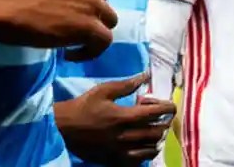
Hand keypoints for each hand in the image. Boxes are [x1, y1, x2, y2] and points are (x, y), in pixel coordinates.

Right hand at [0, 0, 117, 60]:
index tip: (68, 5)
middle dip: (90, 10)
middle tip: (69, 22)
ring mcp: (93, 2)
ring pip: (108, 20)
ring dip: (92, 29)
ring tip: (72, 40)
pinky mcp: (89, 26)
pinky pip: (103, 41)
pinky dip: (90, 50)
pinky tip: (70, 54)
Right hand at [55, 73, 175, 165]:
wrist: (64, 128)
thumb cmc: (84, 106)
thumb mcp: (103, 90)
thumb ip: (127, 84)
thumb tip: (146, 76)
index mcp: (124, 116)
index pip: (155, 113)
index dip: (167, 108)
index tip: (169, 104)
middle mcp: (126, 136)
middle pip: (156, 132)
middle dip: (163, 122)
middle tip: (159, 115)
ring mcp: (122, 151)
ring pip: (151, 148)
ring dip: (157, 137)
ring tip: (153, 128)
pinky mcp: (116, 160)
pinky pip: (140, 160)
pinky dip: (147, 152)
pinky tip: (144, 144)